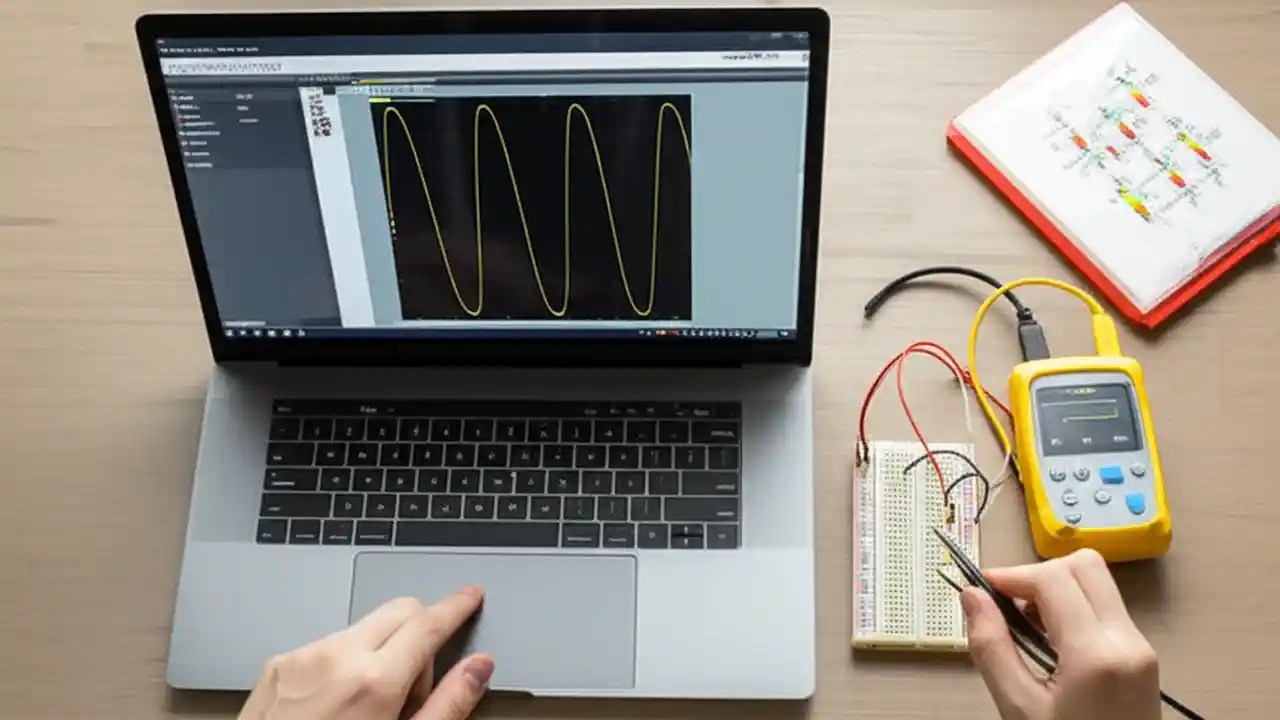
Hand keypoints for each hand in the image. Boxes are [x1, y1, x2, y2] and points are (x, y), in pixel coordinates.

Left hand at [239, 586, 492, 719]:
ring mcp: (301, 657)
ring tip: (370, 708)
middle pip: (399, 610)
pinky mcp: (277, 665)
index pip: (429, 624)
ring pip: (363, 627)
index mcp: (373, 682)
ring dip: (380, 651)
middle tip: (417, 687)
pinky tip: (336, 705)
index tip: (470, 598)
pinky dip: (344, 663)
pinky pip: (327, 645)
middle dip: (420, 633)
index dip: (457, 608)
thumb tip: (479, 668)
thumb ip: (448, 705)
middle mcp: (336, 658)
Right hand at [963, 549, 1159, 719]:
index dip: (1012, 574)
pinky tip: (1050, 643)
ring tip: (1026, 629)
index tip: (982, 590)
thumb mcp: (1019, 709)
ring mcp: (1141, 648)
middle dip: (1039, 574)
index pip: (1053, 579)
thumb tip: (972, 597)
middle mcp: (1128, 641)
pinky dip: (1073, 609)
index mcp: (1096, 655)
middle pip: (1085, 566)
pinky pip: (1105, 609)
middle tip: (1008, 606)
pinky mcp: (1142, 657)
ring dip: (1056, 590)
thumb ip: (992, 648)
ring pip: (1097, 584)